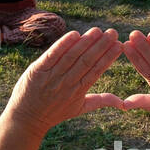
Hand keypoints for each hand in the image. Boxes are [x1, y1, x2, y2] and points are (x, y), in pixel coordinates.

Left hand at [5, 29, 123, 134]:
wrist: (26, 119)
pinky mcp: (37, 70)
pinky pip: (52, 55)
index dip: (109, 57)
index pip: (97, 71)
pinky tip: (74, 34)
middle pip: (87, 61)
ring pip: (71, 56)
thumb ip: (101, 101)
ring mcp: (51, 76)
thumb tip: (123, 103)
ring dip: (85, 42)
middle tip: (113, 32)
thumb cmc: (55, 112)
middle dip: (101, 46)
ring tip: (97, 31)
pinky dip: (62, 44)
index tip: (119, 45)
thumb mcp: (80, 108)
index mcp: (79, 91)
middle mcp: (66, 83)